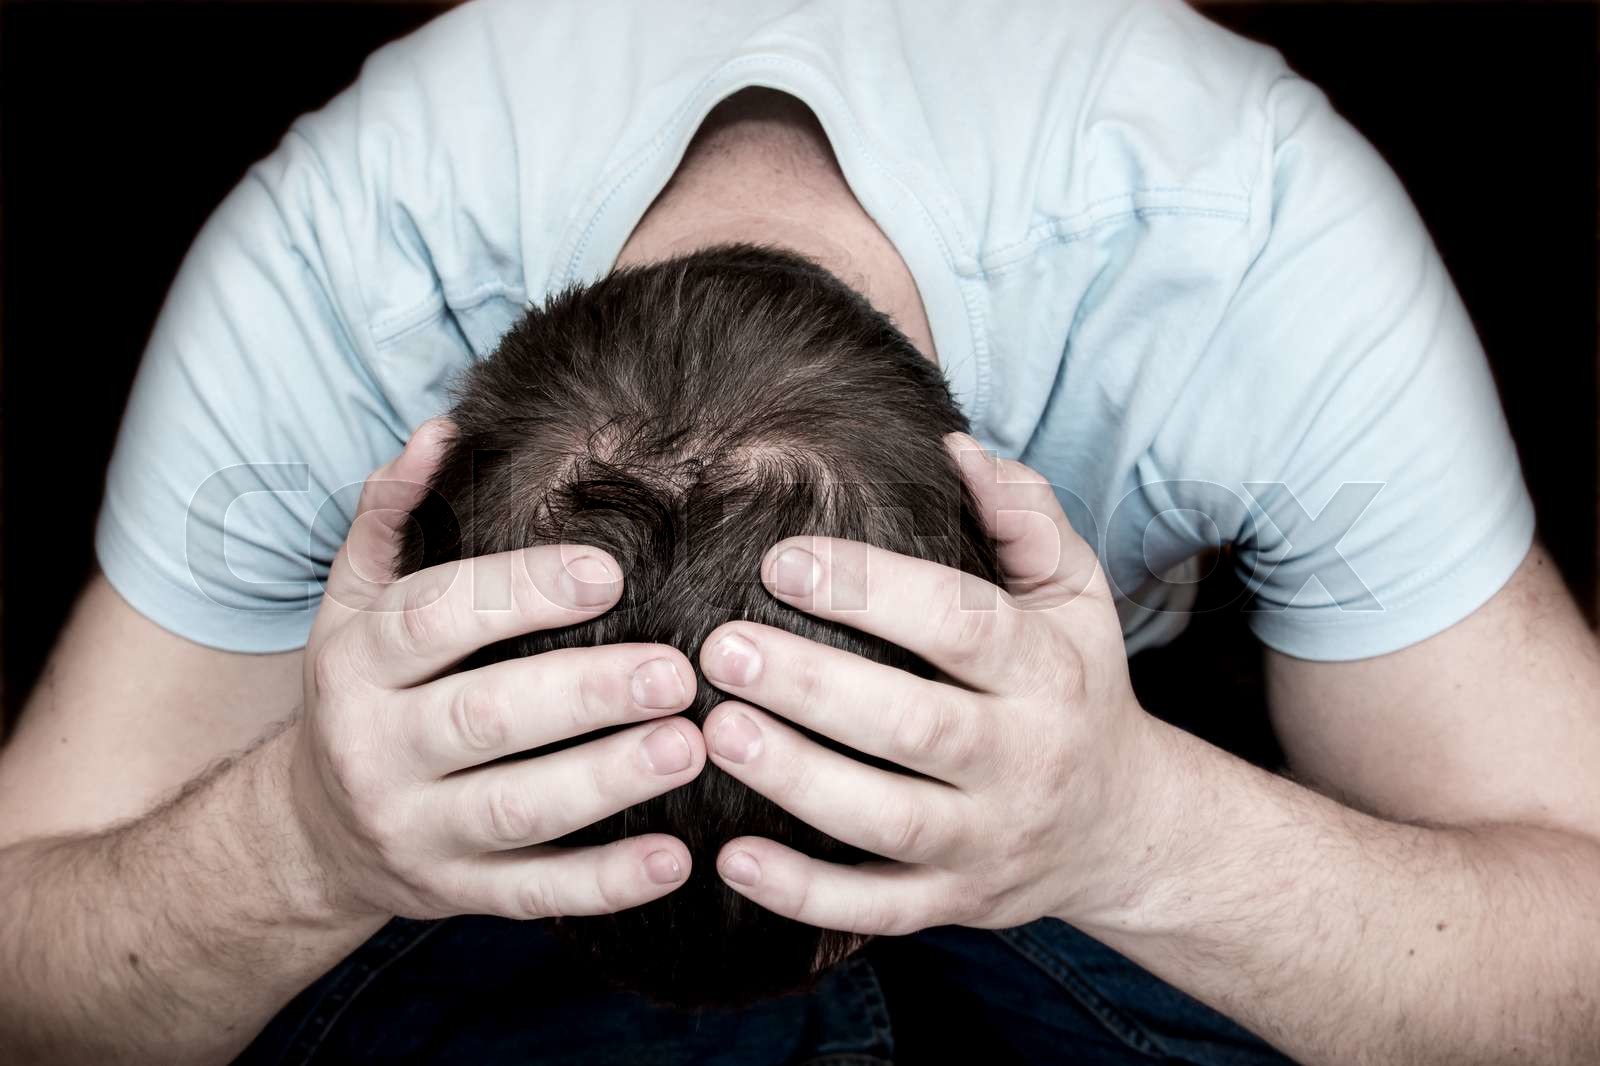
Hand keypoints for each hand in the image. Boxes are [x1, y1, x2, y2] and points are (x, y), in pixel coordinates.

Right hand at [285, 419, 706, 921]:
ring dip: (605, 780)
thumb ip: (393, 515)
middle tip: (677, 670)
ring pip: (513, 809)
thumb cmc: (365, 689)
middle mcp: (375, 747)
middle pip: (482, 716)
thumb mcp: (353, 601)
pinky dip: (604, 885)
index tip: (610, 574)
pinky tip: (676, 859)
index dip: (520, 593)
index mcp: (358, 661)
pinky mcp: (457, 893)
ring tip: (689, 747)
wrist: (314, 832)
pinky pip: (533, 894)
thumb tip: (440, 431)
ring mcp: (416, 829)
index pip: (436, 619)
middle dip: (582, 693)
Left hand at [696, 433, 1165, 934]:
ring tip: (714, 731)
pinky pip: (877, 910)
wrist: (1123, 827)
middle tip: (723, 647)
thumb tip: (956, 450)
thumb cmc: (1076, 687)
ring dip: (797, 781)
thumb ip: (1024, 517)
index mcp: (1047, 671)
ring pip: (889, 821)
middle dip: (815, 687)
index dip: (872, 590)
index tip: (782, 559)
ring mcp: (987, 841)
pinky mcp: (953, 902)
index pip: (961, 624)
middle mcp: (1024, 760)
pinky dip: (805, 896)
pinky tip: (734, 859)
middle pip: (917, 727)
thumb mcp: (1076, 596)